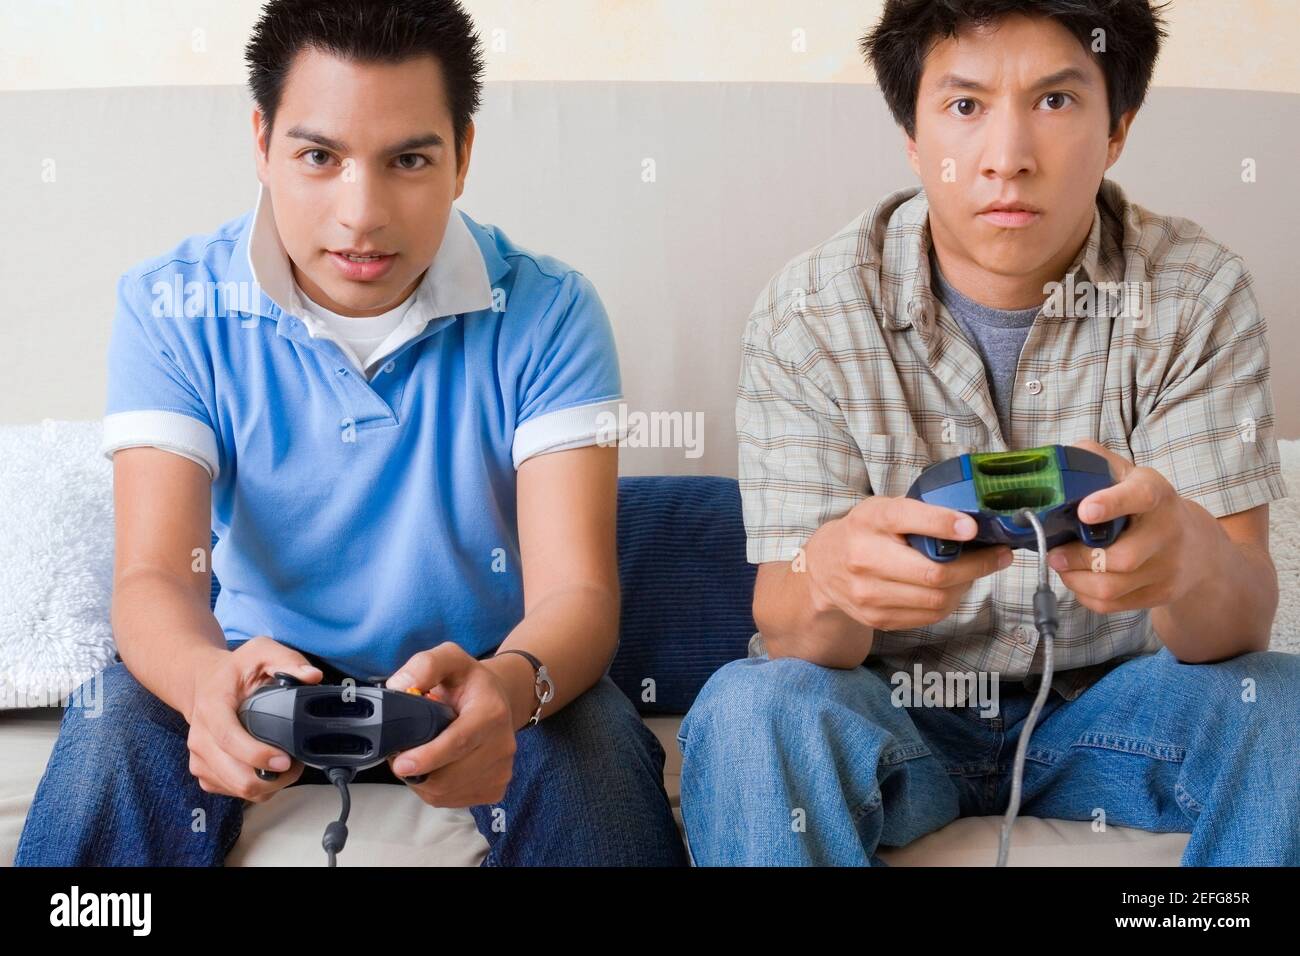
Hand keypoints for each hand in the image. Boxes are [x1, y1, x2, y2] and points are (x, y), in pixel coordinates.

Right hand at [186, 635, 322, 801]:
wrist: (202, 683)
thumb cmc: (235, 670)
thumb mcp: (260, 652)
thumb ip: (287, 661)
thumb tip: (312, 676)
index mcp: (212, 707)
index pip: (230, 739)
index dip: (258, 755)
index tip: (285, 760)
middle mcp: (200, 736)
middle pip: (235, 775)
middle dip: (271, 779)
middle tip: (296, 765)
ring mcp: (199, 758)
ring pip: (237, 789)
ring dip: (268, 786)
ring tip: (287, 767)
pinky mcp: (204, 772)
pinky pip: (232, 793)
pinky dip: (256, 789)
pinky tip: (268, 771)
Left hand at [384, 642, 516, 806]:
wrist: (500, 699)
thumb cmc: (469, 682)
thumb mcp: (449, 658)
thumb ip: (424, 666)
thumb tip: (400, 686)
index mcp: (491, 712)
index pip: (459, 742)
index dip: (428, 756)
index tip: (401, 764)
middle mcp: (502, 745)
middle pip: (449, 775)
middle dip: (416, 770)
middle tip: (401, 753)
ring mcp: (502, 770)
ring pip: (447, 792)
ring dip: (422, 781)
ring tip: (418, 758)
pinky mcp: (497, 789)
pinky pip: (453, 800)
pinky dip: (436, 790)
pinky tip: (437, 768)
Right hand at [805, 493, 1013, 632]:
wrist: (824, 569)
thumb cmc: (864, 533)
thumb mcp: (884, 509)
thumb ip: (919, 511)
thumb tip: (973, 522)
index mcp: (870, 521)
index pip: (906, 518)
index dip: (943, 523)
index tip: (972, 527)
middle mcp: (865, 557)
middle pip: (932, 572)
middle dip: (975, 566)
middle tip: (999, 555)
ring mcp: (869, 593)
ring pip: (936, 599)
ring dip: (966, 586)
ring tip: (977, 571)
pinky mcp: (877, 618)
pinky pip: (929, 616)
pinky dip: (950, 601)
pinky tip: (954, 587)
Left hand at [1046, 438, 1208, 611]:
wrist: (1195, 546)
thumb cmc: (1146, 506)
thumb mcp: (1128, 475)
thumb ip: (1094, 461)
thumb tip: (1060, 457)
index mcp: (1156, 495)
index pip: (1139, 496)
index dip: (1111, 504)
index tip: (1084, 510)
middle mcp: (1167, 533)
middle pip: (1121, 558)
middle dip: (1077, 558)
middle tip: (1053, 553)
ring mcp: (1166, 568)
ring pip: (1111, 587)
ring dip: (1075, 580)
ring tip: (1061, 566)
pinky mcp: (1158, 594)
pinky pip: (1111, 605)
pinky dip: (1085, 595)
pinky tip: (1078, 580)